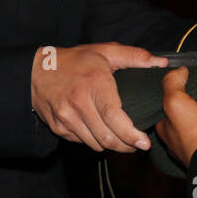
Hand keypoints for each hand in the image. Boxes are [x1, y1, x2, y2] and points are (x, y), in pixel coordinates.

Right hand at [31, 43, 167, 152]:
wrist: (35, 71)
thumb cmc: (74, 60)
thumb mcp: (104, 51)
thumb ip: (134, 56)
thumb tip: (161, 63)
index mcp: (94, 84)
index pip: (114, 118)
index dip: (131, 135)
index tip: (144, 142)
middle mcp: (78, 104)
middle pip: (106, 137)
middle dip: (126, 146)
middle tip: (137, 145)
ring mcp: (66, 118)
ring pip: (94, 144)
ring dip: (110, 145)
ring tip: (121, 139)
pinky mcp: (58, 127)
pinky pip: (81, 142)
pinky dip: (93, 140)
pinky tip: (99, 131)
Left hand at [156, 67, 196, 167]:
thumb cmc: (194, 135)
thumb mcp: (177, 102)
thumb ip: (172, 84)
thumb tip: (178, 70)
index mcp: (162, 129)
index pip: (159, 107)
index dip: (166, 93)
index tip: (176, 80)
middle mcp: (173, 141)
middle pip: (175, 118)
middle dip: (183, 106)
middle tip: (193, 90)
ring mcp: (189, 149)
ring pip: (190, 128)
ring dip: (196, 117)